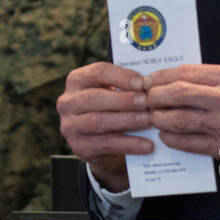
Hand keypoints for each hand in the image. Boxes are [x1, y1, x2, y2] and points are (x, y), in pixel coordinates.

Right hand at [58, 61, 153, 192]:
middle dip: (124, 100)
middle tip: (148, 102)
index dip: (121, 76)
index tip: (143, 83)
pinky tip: (147, 145)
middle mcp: (67, 102)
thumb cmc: (112, 109)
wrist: (102, 145)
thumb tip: (151, 82)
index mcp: (76, 80)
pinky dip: (129, 144)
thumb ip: (126, 85)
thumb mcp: (114, 93)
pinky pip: (105, 144)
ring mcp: (70, 126)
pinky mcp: (79, 147)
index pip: (97, 72)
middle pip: (94, 97)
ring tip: (149, 120)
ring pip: (98, 121)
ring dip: (127, 120)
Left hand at [146, 64, 219, 155]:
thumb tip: (181, 77)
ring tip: (153, 116)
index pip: (185, 73)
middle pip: (176, 94)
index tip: (149, 79)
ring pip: (179, 120)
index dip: (161, 76)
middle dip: (154, 96)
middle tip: (145, 98)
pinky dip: (173, 139)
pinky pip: (190, 143)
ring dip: (159, 118)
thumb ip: (217, 76)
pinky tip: (167, 134)